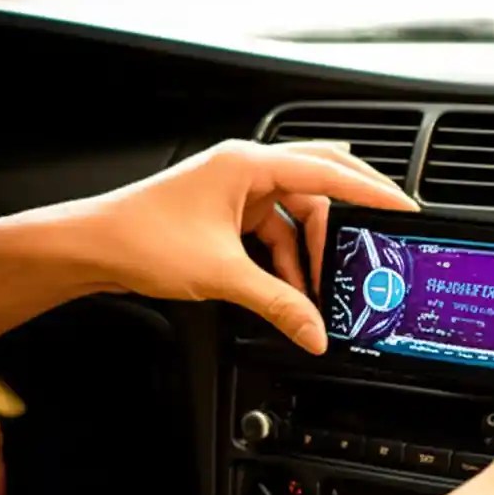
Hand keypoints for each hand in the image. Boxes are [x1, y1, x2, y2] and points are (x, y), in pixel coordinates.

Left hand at [70, 140, 417, 352]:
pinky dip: (288, 260)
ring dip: (311, 251)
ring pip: (296, 214)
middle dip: (350, 215)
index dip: (372, 191)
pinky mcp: (227, 213)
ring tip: (322, 288)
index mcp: (248, 163)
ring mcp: (236, 191)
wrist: (90, 248)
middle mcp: (246, 169)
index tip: (403, 208)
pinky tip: (292, 289)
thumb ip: (278, 304)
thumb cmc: (140, 238)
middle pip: (318, 185)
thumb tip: (315, 331)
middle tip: (382, 237)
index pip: (328, 170)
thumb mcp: (223, 275)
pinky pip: (275, 231)